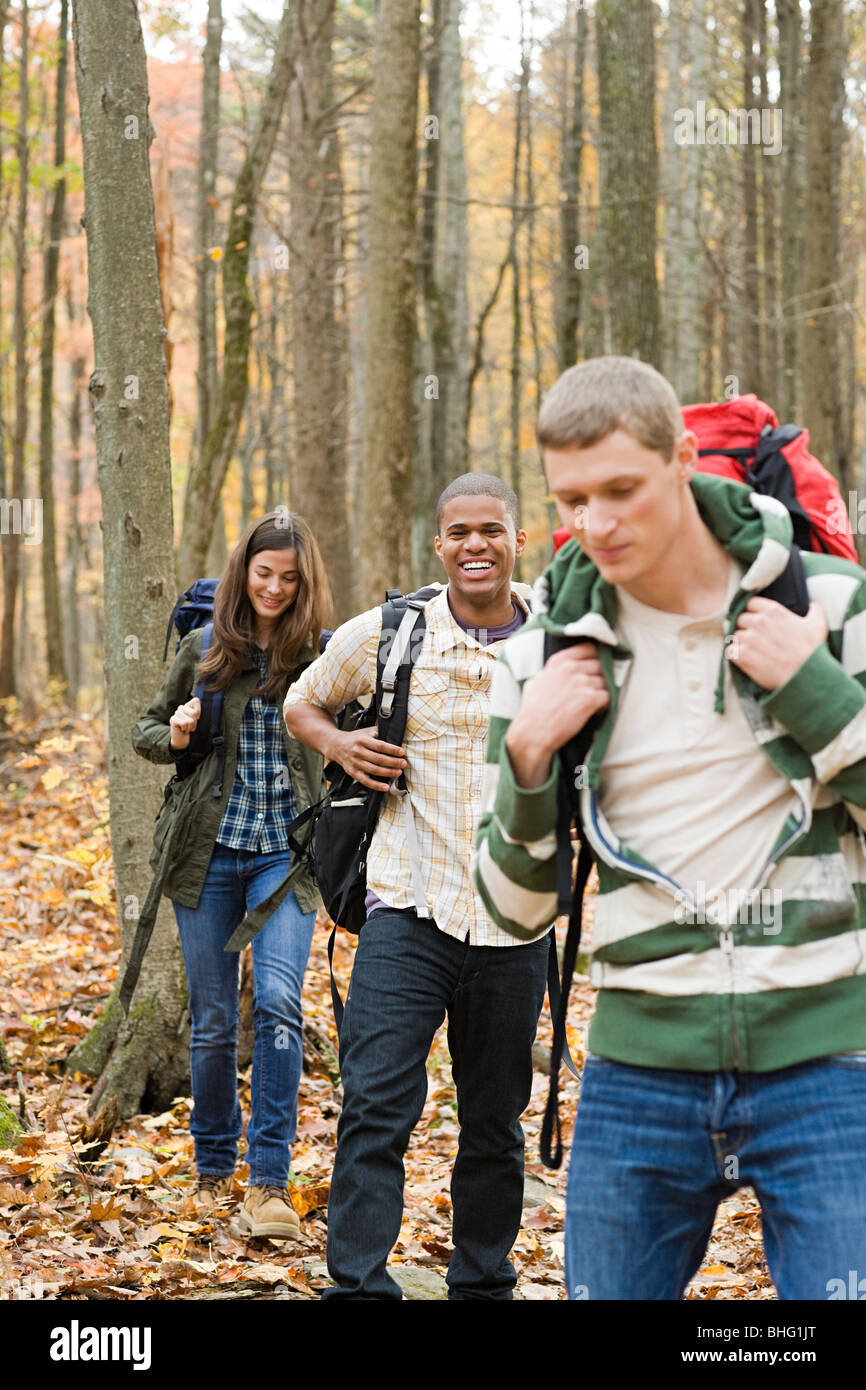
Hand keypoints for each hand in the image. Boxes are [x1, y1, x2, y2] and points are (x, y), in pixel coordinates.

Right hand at [169, 697, 201, 749]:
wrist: (184, 740)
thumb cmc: (192, 729)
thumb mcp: (199, 720)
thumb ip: (199, 712)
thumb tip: (197, 702)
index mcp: (189, 705)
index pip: (196, 700)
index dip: (198, 711)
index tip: (197, 718)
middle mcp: (182, 707)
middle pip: (194, 713)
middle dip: (195, 722)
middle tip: (191, 726)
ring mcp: (177, 713)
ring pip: (189, 720)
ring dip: (189, 727)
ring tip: (187, 728)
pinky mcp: (172, 719)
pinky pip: (183, 723)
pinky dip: (185, 729)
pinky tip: (182, 729)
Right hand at [331, 726, 407, 791]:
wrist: (335, 745)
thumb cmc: (354, 738)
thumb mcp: (365, 731)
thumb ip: (378, 732)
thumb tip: (394, 734)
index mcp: (362, 740)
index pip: (379, 745)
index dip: (392, 749)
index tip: (401, 752)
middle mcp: (358, 751)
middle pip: (378, 759)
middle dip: (393, 762)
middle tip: (403, 763)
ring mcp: (355, 763)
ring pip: (373, 770)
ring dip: (387, 772)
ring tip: (398, 772)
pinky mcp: (352, 772)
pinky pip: (365, 781)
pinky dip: (376, 785)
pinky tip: (385, 787)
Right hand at [506, 643, 608, 787]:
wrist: (534, 730)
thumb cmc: (532, 709)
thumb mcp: (536, 681)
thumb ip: (551, 672)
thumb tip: (556, 673)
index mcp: (559, 661)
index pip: (588, 648)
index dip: (596, 656)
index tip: (597, 664)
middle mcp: (571, 668)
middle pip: (599, 665)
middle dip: (600, 676)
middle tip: (596, 687)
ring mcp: (582, 682)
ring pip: (605, 681)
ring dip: (602, 691)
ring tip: (594, 702)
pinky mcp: (590, 699)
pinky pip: (607, 696)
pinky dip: (605, 704)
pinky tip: (596, 710)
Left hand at [728, 598, 828, 689]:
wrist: (807, 677)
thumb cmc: (813, 651)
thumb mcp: (818, 625)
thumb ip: (814, 610)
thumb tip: (812, 605)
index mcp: (773, 611)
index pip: (751, 603)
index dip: (753, 611)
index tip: (757, 618)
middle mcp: (758, 622)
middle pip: (740, 618)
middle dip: (746, 626)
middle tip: (755, 636)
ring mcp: (749, 639)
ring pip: (735, 635)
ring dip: (741, 641)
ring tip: (751, 649)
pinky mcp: (743, 656)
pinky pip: (730, 651)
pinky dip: (735, 654)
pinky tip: (745, 658)